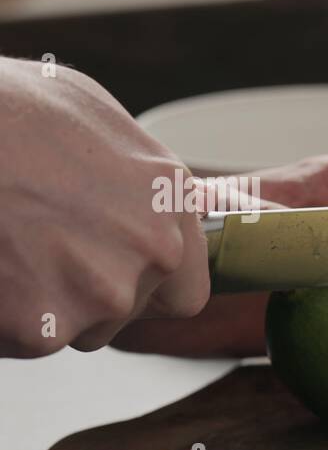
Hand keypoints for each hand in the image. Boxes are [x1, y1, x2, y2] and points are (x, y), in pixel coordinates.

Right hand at [0, 58, 209, 357]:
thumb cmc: (9, 112)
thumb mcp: (95, 118)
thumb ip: (139, 180)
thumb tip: (170, 205)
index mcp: (170, 200)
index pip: (187, 291)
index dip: (148, 289)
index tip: (117, 274)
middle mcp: (152, 252)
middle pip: (128, 311)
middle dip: (91, 293)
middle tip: (44, 249)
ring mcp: (101, 294)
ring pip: (79, 328)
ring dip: (48, 303)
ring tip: (13, 244)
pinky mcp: (42, 327)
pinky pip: (28, 337)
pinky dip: (7, 315)